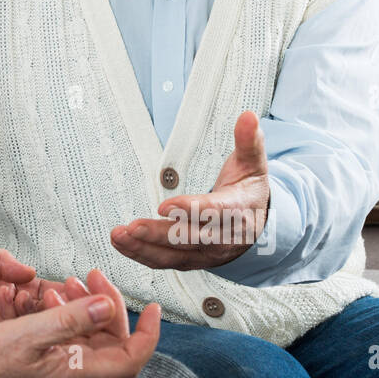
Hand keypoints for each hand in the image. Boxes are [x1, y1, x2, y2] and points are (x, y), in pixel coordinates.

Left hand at [0, 249, 74, 350]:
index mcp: (2, 284)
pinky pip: (9, 347)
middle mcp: (3, 309)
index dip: (56, 290)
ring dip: (38, 323)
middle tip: (56, 305)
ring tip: (32, 311)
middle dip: (54, 309)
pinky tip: (23, 335)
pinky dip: (21, 341)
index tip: (70, 290)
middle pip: (42, 313)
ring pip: (30, 331)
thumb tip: (29, 270)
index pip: (38, 288)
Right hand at [0, 269, 162, 377]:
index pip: (130, 358)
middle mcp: (71, 375)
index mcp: (76, 372)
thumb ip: (71, 319)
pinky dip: (58, 312)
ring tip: (61, 282)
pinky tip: (39, 296)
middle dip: (106, 303)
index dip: (148, 333)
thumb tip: (108, 305)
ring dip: (80, 304)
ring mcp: (54, 370)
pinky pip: (61, 335)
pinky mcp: (38, 363)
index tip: (153, 306)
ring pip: (84, 334)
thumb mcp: (29, 335)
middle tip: (90, 274)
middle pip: (108, 340)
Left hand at [111, 110, 269, 270]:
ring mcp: (206, 253)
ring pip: (173, 255)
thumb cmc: (249, 192)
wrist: (259, 227)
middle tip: (132, 227)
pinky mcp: (191, 260)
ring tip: (119, 236)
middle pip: (188, 239)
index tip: (166, 206)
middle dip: (159, 234)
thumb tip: (248, 116)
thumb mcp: (253, 165)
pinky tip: (122, 244)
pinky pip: (165, 262)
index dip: (190, 210)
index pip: (213, 213)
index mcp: (237, 211)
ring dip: (143, 248)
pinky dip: (142, 255)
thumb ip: (249, 141)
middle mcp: (221, 238)